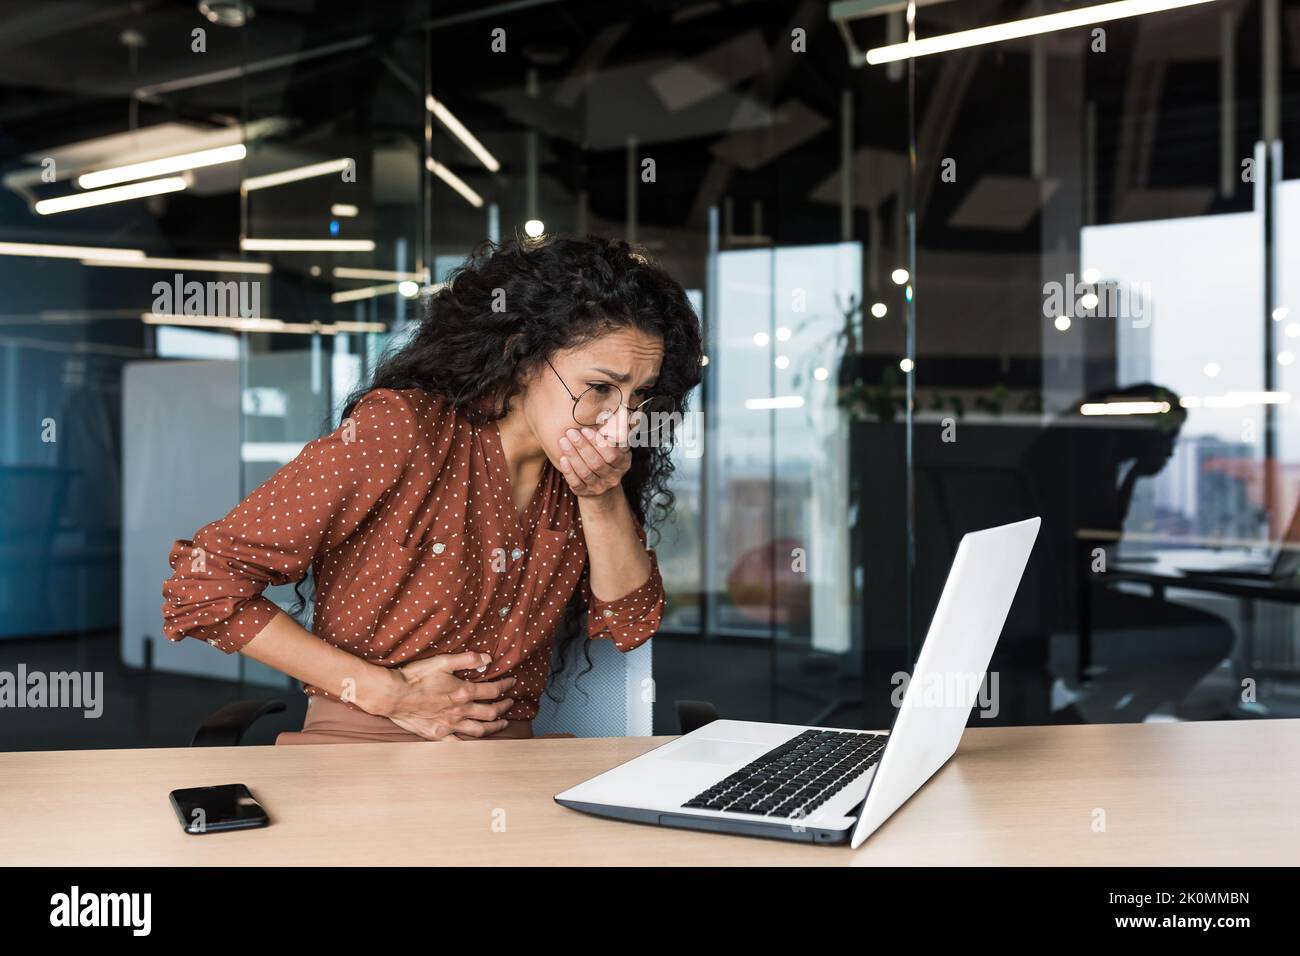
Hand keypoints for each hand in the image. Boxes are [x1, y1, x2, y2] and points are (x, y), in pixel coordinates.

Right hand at [375, 651, 517, 740]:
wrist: (392, 695)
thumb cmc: (416, 676)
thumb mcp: (443, 661)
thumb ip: (467, 659)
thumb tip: (488, 659)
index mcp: (463, 692)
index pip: (492, 690)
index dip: (505, 686)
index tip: (512, 683)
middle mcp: (460, 711)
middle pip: (490, 711)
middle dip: (504, 707)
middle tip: (511, 703)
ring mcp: (450, 725)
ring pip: (479, 730)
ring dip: (494, 727)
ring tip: (502, 723)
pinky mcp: (438, 735)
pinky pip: (458, 743)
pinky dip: (470, 744)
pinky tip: (476, 744)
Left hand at [558, 426, 630, 497]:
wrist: (602, 485)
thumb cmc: (606, 457)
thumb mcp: (616, 446)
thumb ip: (615, 433)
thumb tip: (617, 412)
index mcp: (623, 463)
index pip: (612, 454)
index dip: (598, 443)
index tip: (586, 430)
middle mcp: (613, 477)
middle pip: (597, 463)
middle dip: (582, 447)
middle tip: (570, 432)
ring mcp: (600, 487)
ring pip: (585, 473)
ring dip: (573, 456)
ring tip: (563, 441)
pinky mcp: (586, 493)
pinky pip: (576, 483)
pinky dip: (569, 471)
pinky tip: (562, 459)